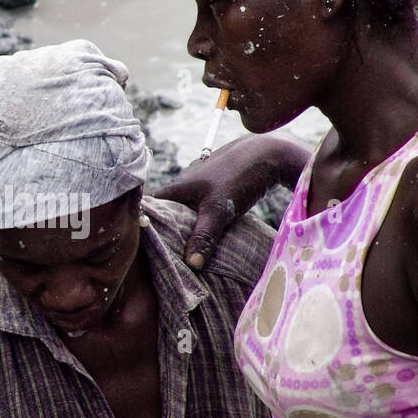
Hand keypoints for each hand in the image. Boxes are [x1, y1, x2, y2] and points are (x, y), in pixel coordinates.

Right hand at [153, 134, 307, 270]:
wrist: (268, 153)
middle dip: (170, 232)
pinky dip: (204, 220)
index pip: (152, 210)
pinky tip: (211, 233)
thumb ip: (203, 237)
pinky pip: (203, 207)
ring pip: (188, 210)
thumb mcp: (219, 210)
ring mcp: (201, 184)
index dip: (148, 227)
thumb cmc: (238, 177)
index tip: (149, 249)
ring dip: (189, 227)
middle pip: (170, 212)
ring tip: (191, 250)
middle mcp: (185, 184)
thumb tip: (191, 265)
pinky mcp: (216, 186)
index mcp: (177, 188)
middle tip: (171, 257)